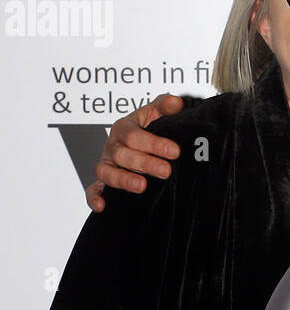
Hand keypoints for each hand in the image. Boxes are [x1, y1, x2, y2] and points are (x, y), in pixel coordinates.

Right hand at [86, 93, 184, 211]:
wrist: (136, 142)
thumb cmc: (146, 128)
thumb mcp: (155, 113)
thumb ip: (164, 106)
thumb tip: (176, 102)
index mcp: (124, 127)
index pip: (134, 135)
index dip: (154, 144)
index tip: (174, 151)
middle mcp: (112, 145)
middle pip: (122, 154)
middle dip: (145, 163)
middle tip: (165, 171)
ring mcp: (106, 164)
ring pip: (106, 171)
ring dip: (122, 180)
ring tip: (141, 186)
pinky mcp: (102, 181)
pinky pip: (93, 190)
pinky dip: (94, 197)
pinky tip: (102, 206)